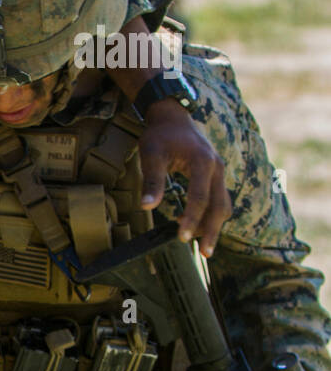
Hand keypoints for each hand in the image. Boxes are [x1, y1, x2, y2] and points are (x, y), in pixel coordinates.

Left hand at [137, 98, 230, 255]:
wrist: (173, 117)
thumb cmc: (160, 135)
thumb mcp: (151, 154)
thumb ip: (152, 180)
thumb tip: (147, 206)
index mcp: (203, 162)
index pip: (200, 197)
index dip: (192, 219)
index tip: (182, 237)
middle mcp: (217, 168)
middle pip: (219, 205)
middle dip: (212, 230)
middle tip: (204, 253)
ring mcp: (219, 172)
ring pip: (222, 204)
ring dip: (213, 225)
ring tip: (200, 244)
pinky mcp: (215, 175)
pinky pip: (217, 198)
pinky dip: (209, 214)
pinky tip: (192, 224)